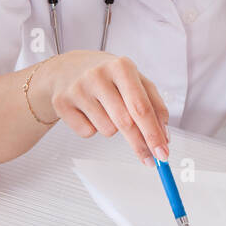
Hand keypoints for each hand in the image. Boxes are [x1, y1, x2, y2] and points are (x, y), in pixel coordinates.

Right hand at [42, 51, 170, 164]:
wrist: (67, 68)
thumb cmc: (108, 76)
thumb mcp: (135, 81)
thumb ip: (154, 105)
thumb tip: (163, 136)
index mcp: (122, 67)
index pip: (142, 107)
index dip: (154, 133)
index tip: (162, 152)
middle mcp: (98, 75)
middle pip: (125, 122)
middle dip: (140, 144)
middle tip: (150, 158)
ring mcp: (78, 89)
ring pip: (107, 130)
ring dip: (113, 129)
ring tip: (107, 110)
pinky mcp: (62, 103)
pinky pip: (87, 132)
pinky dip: (93, 128)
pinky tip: (89, 112)